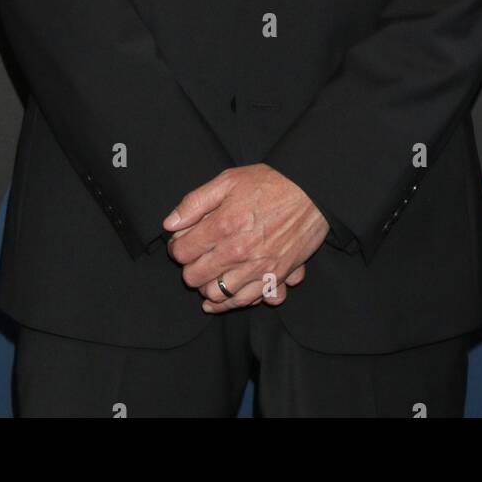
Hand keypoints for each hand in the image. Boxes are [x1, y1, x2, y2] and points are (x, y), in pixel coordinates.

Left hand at [162, 164, 328, 312]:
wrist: (311, 192)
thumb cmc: (270, 183)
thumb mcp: (228, 180)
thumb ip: (195, 202)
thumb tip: (170, 224)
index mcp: (222, 225)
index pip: (181, 253)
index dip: (176, 248)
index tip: (181, 242)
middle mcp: (238, 252)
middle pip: (195, 278)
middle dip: (190, 268)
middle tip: (196, 257)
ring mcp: (257, 268)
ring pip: (218, 295)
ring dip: (209, 287)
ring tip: (210, 275)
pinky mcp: (276, 277)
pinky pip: (247, 302)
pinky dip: (234, 301)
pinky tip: (227, 295)